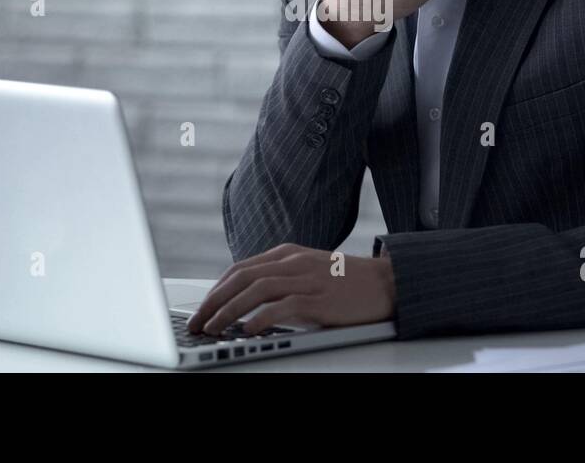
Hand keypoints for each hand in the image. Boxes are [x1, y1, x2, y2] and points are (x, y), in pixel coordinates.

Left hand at [185, 244, 395, 335]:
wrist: (387, 283)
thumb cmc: (347, 282)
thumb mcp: (308, 270)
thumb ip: (280, 278)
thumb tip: (246, 301)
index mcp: (288, 254)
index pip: (240, 269)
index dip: (216, 289)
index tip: (202, 309)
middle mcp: (293, 262)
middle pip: (241, 277)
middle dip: (213, 301)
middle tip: (197, 322)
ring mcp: (307, 279)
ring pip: (256, 290)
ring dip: (229, 310)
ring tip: (214, 329)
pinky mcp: (319, 299)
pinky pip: (283, 307)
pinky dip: (260, 318)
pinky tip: (247, 330)